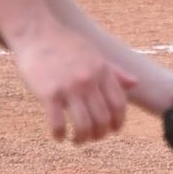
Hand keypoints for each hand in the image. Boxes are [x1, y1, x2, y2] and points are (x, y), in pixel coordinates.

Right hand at [13, 22, 137, 142]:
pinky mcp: (48, 93)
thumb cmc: (66, 44)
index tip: (113, 130)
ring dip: (82, 138)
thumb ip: (115, 71)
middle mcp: (89, 80)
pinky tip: (59, 136)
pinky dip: (60, 135)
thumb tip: (135, 83)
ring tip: (77, 140)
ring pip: (84, 125)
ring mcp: (69, 87)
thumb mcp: (96, 54)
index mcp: (102, 71)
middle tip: (93, 138)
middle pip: (103, 118)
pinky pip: (57, 122)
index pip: (119, 103)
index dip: (119, 121)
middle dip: (100, 134)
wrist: (37, 33)